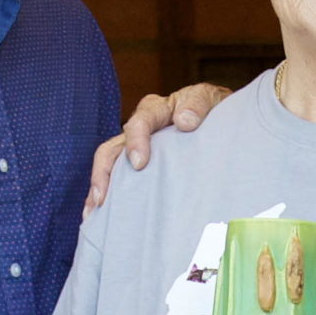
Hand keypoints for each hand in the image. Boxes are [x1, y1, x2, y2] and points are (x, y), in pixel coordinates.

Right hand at [84, 80, 233, 213]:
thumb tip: (184, 122)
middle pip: (115, 145)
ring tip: (94, 209)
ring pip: (110, 163)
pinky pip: (116, 178)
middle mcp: (141, 128)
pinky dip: (105, 194)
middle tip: (105, 195)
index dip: (136, 139)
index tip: (139, 163)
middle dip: (107, 170)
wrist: (221, 120)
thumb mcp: (210, 99)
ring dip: (99, 185)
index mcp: (158, 110)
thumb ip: (198, 105)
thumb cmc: (213, 110)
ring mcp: (137, 148)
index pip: (141, 120)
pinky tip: (96, 215)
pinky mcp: (138, 167)